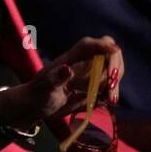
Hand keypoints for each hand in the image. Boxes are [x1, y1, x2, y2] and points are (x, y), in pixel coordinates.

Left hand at [0, 36, 124, 133]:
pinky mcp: (93, 86)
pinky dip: (111, 92)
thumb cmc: (37, 95)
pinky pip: (108, 85)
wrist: (35, 106)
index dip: (102, 45)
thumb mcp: (44, 88)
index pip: (88, 45)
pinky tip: (106, 101)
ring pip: (112, 70)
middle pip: (107, 53)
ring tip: (110, 99)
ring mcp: (89, 74)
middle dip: (114, 67)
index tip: (115, 50)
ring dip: (114, 83)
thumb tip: (68, 69)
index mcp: (70, 59)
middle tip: (111, 86)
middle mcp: (83, 63)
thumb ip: (56, 79)